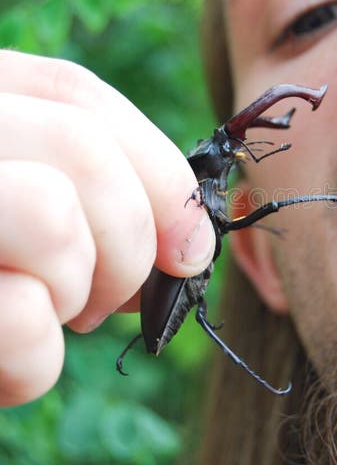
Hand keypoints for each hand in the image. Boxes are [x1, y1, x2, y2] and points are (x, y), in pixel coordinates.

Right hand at [0, 50, 215, 405]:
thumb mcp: (14, 221)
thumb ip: (84, 200)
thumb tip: (189, 238)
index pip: (73, 95)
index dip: (155, 170)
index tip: (188, 245)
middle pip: (80, 147)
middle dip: (129, 242)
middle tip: (103, 300)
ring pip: (51, 214)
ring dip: (77, 292)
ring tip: (47, 320)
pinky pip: (21, 320)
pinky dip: (35, 364)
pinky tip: (5, 369)